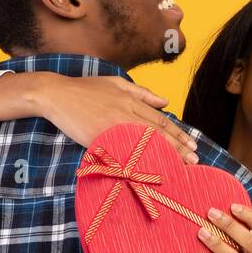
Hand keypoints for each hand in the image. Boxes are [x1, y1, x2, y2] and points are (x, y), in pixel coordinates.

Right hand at [33, 73, 198, 162]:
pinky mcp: (100, 138)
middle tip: (195, 159)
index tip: (193, 144)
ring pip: (146, 142)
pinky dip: (138, 160)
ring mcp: (113, 126)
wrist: (56, 95)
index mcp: (131, 101)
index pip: (161, 120)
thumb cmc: (85, 89)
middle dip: (179, 147)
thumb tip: (165, 101)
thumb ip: (142, 93)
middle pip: (158, 133)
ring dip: (165, 155)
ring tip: (181, 166)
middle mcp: (126, 113)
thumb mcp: (116, 83)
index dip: (179, 133)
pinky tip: (150, 169)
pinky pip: (123, 151)